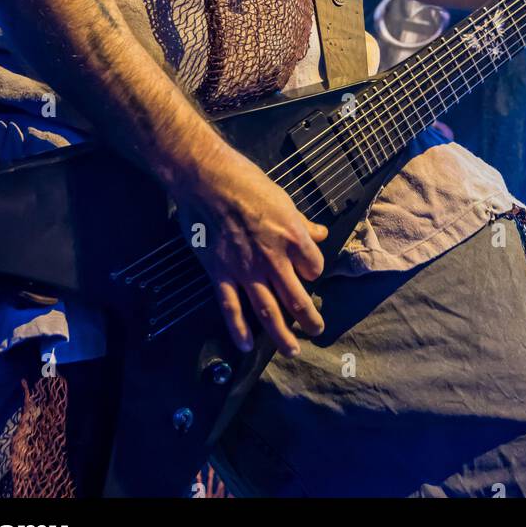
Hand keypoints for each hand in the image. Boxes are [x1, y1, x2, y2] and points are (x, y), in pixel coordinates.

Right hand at [176, 147, 327, 357]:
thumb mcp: (282, 198)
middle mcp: (272, 258)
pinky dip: (239, 329)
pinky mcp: (220, 274)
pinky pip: (231, 307)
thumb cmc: (245, 181)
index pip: (314, 266)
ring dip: (282, 334)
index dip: (314, 272)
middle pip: (296, 297)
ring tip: (292, 348)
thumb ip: (301, 223)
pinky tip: (246, 346)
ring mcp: (245, 269)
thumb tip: (320, 234)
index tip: (309, 272)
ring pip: (268, 311)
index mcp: (292, 236)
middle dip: (308, 318)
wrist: (205, 178)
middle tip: (315, 329)